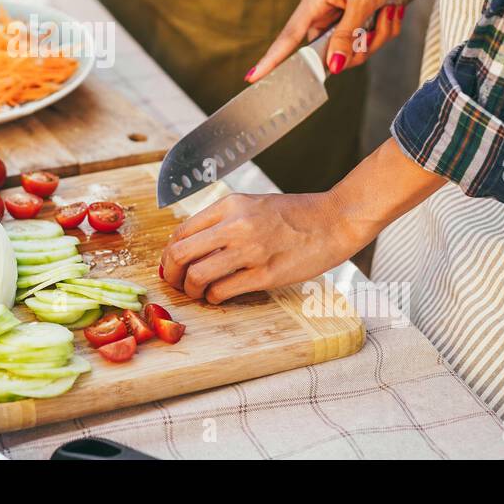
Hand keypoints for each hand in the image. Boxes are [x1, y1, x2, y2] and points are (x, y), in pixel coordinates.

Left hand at [160, 192, 365, 302]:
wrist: (333, 221)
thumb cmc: (294, 215)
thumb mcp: (252, 205)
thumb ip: (222, 220)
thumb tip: (190, 245)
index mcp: (229, 206)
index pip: (180, 232)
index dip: (169, 254)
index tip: (172, 265)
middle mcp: (235, 226)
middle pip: (180, 254)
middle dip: (172, 274)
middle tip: (177, 283)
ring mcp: (250, 252)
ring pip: (197, 276)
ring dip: (190, 290)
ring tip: (198, 293)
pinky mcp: (265, 275)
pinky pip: (222, 291)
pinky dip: (213, 298)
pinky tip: (219, 296)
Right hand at [247, 0, 417, 81]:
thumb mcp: (362, 3)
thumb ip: (346, 36)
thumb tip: (333, 66)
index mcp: (314, 3)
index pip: (287, 38)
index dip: (271, 59)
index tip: (254, 76)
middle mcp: (321, 12)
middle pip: (329, 51)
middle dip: (358, 48)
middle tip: (376, 28)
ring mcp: (336, 16)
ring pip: (350, 48)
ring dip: (374, 36)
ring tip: (387, 11)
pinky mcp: (350, 17)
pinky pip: (362, 38)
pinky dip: (379, 30)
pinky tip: (389, 10)